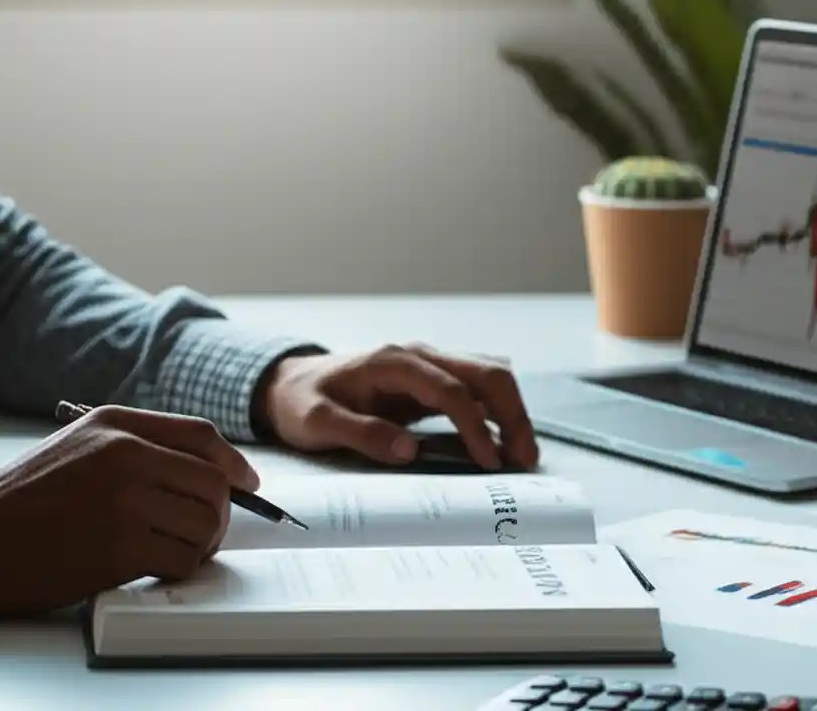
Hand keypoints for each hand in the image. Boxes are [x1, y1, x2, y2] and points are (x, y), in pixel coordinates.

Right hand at [0, 405, 258, 615]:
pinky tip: (155, 566)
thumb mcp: (78, 444)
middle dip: (220, 513)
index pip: (201, 436)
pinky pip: (183, 559)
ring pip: (205, 524)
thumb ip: (137, 446)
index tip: (248, 484)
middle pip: (214, 484)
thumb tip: (207, 469)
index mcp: (116, 425)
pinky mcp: (118, 548)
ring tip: (173, 550)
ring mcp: (123, 502)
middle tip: (204, 531)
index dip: (234, 463)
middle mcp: (125, 456)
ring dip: (201, 545)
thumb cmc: (23, 496)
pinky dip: (180, 568)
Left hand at [256, 343, 539, 469]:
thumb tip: (408, 451)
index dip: (474, 425)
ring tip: (522, 456)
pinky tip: (503, 444)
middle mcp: (420, 355)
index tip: (489, 462)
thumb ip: (361, 434)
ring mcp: (430, 365)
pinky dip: (498, 413)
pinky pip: (478, 390)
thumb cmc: (302, 401)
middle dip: (513, 415)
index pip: (450, 389)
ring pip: (490, 378)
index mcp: (393, 361)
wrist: (291, 383)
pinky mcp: (434, 381)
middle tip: (525, 459)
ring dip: (512, 413)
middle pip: (486, 373)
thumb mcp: (316, 422)